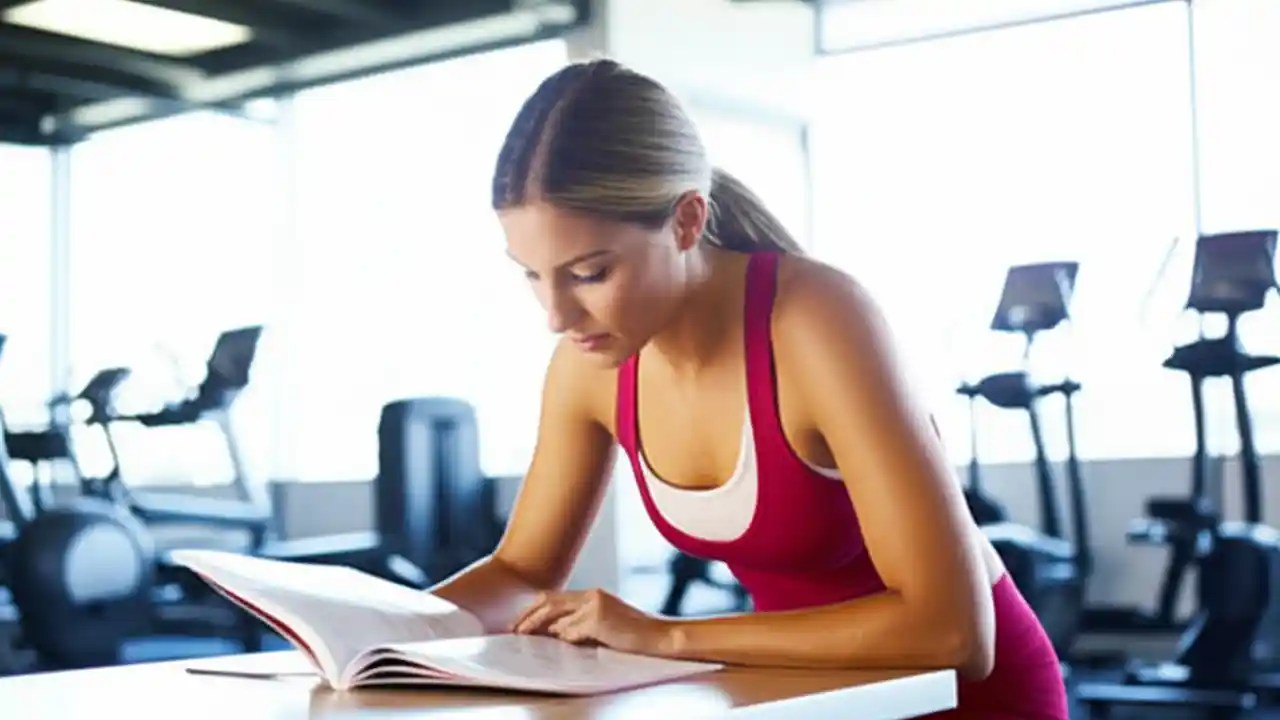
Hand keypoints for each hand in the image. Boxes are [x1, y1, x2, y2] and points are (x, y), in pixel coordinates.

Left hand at [510, 588, 675, 655]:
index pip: (555, 597)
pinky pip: (571, 633)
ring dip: (541, 630)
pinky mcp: (598, 620)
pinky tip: (563, 644)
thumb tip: (554, 631)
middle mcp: (592, 595)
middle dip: (528, 616)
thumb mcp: (606, 623)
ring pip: (557, 618)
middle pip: (549, 602)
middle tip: (514, 630)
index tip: (521, 621)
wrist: (660, 637)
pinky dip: (564, 640)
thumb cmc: (634, 635)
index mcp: (593, 594)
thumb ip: (581, 622)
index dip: (535, 609)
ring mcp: (595, 606)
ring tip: (525, 638)